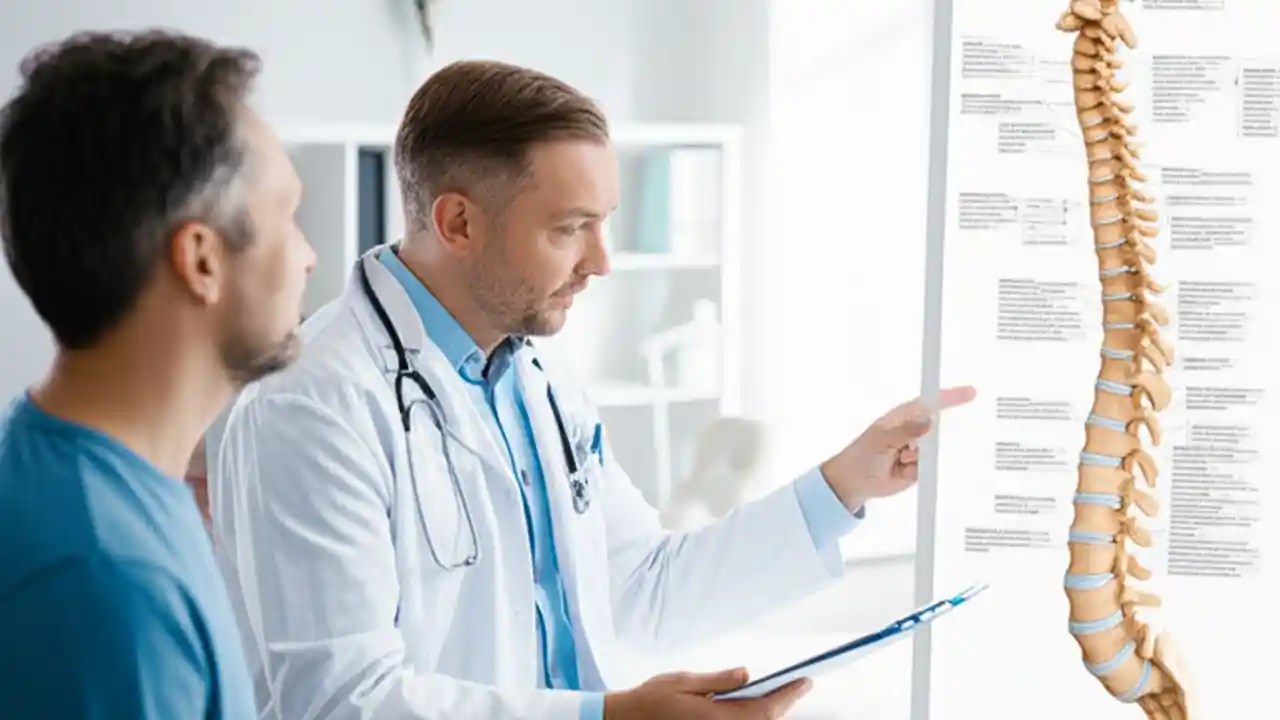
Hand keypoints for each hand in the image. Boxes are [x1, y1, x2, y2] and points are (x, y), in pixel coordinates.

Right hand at [604, 667, 810, 719]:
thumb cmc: (650, 700)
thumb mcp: (684, 682)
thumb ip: (718, 680)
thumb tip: (746, 674)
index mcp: (717, 718)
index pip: (765, 709)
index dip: (788, 696)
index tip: (806, 681)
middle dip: (783, 704)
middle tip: (800, 685)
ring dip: (769, 712)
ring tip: (782, 694)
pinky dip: (753, 718)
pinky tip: (756, 706)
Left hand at [820, 386, 976, 510]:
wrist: (855, 483)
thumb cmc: (861, 456)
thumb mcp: (882, 440)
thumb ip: (906, 432)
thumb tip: (928, 421)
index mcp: (901, 417)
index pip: (929, 403)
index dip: (949, 397)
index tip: (970, 393)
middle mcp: (912, 431)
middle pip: (936, 428)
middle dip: (928, 439)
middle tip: (906, 448)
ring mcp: (916, 450)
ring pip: (934, 450)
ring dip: (919, 457)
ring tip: (898, 461)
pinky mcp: (918, 467)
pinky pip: (929, 467)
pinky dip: (917, 470)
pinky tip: (901, 470)